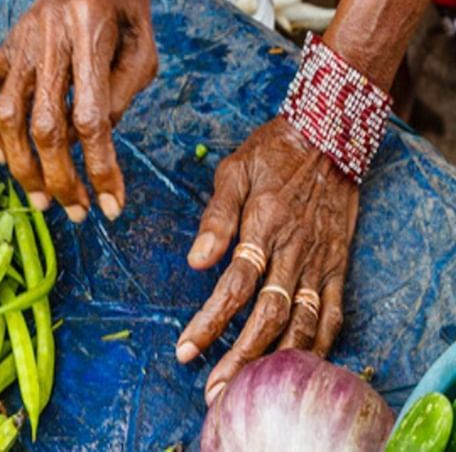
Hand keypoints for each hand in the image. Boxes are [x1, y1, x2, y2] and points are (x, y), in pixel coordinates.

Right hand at [0, 0, 156, 221]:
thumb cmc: (125, 9)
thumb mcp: (144, 49)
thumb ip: (121, 95)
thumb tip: (93, 145)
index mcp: (90, 32)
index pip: (90, 117)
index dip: (100, 168)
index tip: (112, 205)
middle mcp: (47, 37)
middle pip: (44, 125)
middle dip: (60, 179)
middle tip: (77, 212)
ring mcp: (17, 43)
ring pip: (5, 117)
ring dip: (21, 166)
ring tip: (43, 199)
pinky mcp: (0, 47)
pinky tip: (3, 158)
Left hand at [175, 117, 359, 404]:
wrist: (331, 134)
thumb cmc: (273, 151)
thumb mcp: (234, 171)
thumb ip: (215, 218)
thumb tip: (194, 262)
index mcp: (264, 227)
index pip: (234, 286)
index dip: (209, 322)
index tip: (185, 350)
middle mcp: (294, 251)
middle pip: (267, 316)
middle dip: (238, 357)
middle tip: (213, 390)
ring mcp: (320, 261)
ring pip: (301, 323)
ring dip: (274, 359)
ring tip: (246, 387)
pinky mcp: (338, 264)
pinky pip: (333, 313)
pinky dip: (319, 344)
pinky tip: (298, 365)